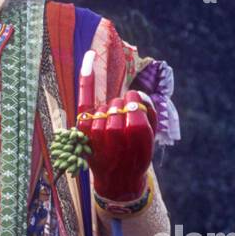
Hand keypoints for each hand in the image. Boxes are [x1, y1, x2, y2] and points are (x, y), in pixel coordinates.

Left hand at [76, 50, 155, 202]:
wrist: (118, 180)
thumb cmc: (136, 155)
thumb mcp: (151, 137)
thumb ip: (149, 112)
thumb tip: (136, 95)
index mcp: (137, 133)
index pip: (134, 101)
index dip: (135, 104)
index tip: (135, 113)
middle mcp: (114, 132)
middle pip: (118, 102)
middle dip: (122, 110)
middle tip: (123, 129)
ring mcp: (95, 130)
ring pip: (105, 104)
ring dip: (109, 112)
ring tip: (111, 133)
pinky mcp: (83, 129)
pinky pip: (85, 96)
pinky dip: (88, 75)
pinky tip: (90, 55)